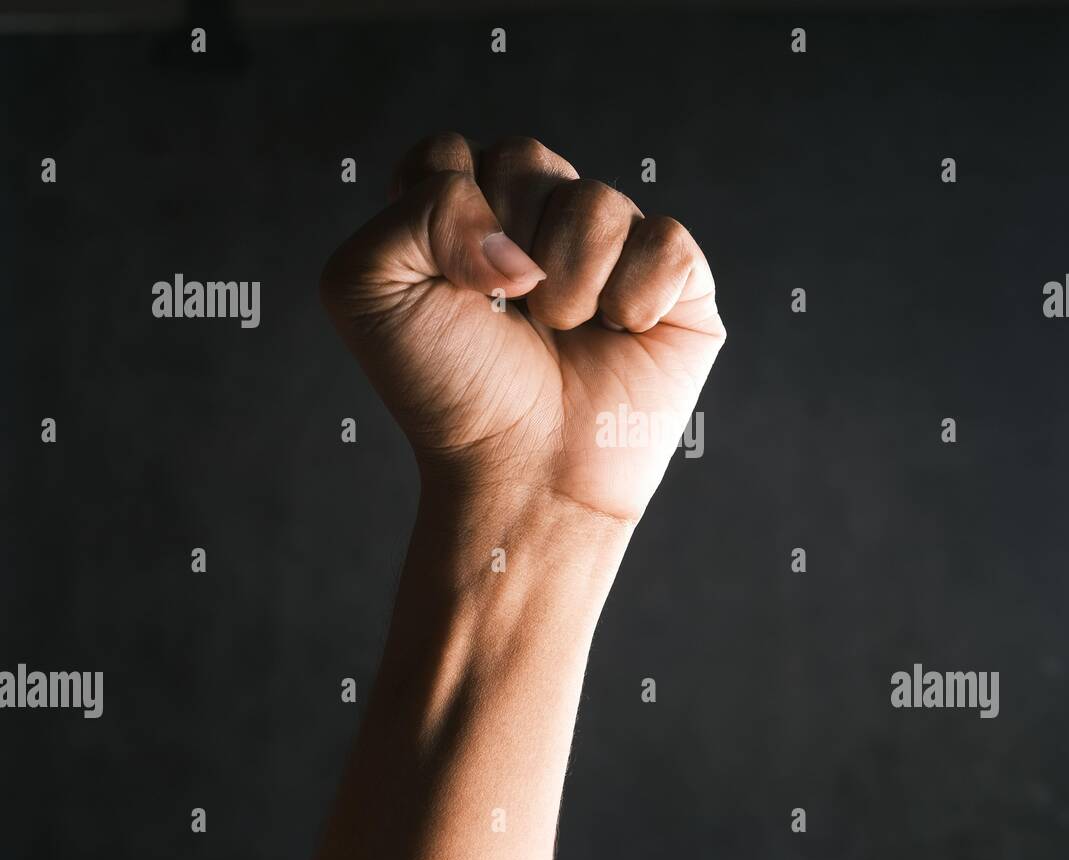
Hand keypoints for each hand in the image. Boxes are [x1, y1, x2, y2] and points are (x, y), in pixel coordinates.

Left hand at [320, 133, 724, 523]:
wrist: (524, 474)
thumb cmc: (451, 391)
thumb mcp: (367, 289)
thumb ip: (410, 208)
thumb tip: (517, 239)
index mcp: (463, 215)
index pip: (451, 153)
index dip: (448, 215)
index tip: (450, 285)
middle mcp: (538, 220)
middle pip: (526, 158)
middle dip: (508, 242)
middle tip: (509, 311)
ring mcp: (611, 246)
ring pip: (598, 198)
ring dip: (570, 282)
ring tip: (562, 333)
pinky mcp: (677, 282)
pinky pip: (667, 239)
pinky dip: (636, 297)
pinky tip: (620, 335)